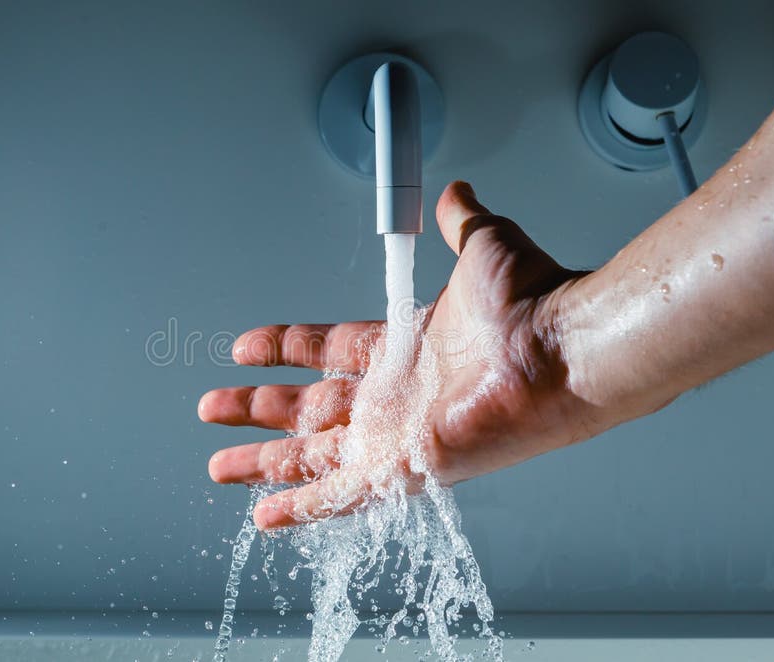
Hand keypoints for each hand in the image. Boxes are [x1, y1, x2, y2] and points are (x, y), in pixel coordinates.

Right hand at [199, 182, 593, 529]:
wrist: (561, 349)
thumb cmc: (531, 303)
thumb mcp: (483, 246)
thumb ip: (459, 222)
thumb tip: (456, 192)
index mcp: (404, 351)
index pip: (328, 353)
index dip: (283, 349)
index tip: (244, 349)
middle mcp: (395, 399)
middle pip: (307, 410)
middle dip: (256, 411)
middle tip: (213, 408)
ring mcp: (396, 438)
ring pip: (311, 457)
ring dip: (263, 461)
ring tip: (218, 466)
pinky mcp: (403, 469)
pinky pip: (340, 496)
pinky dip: (300, 507)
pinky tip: (264, 516)